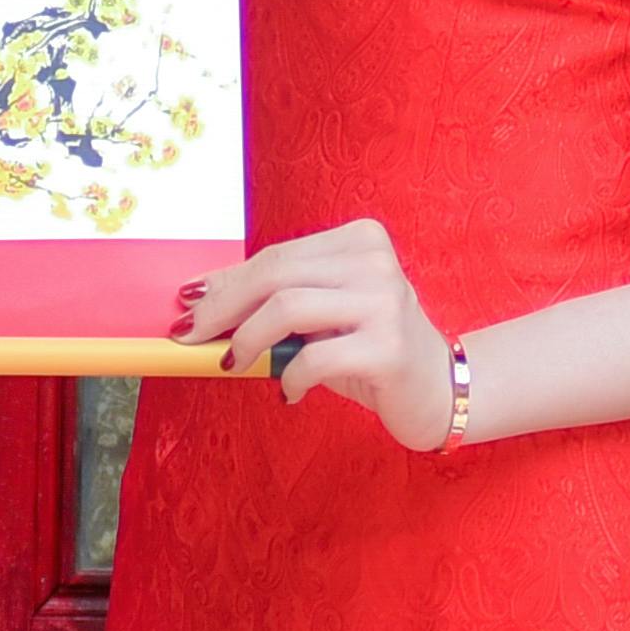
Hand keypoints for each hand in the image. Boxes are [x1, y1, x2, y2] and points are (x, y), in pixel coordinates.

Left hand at [186, 218, 454, 452]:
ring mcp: (385, 302)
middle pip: (275, 274)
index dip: (226, 282)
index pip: (276, 255)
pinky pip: (313, 358)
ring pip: (287, 308)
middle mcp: (375, 261)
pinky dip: (289, 378)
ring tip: (238, 364)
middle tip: (193, 338)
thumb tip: (201, 295)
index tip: (189, 305)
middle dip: (223, 307)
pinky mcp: (388, 348)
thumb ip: (274, 297)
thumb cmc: (371, 349)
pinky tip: (292, 391)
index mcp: (360, 239)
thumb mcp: (323, 313)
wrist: (440, 389)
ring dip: (248, 341)